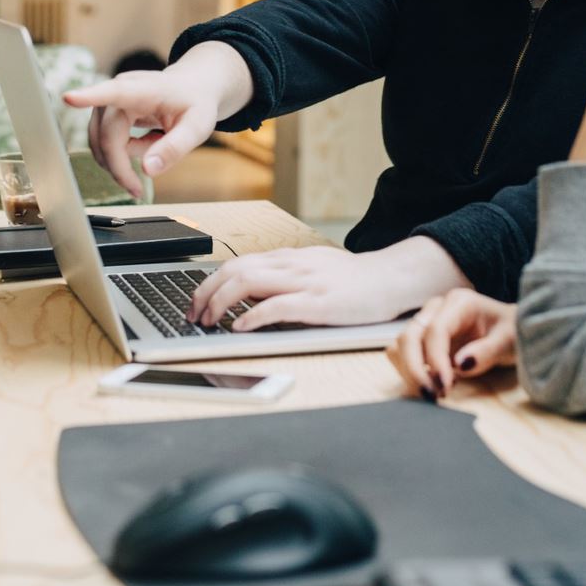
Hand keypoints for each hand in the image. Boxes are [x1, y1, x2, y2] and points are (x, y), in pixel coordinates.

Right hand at [63, 70, 224, 198]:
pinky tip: (147, 142)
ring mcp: (110, 102)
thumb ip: (174, 148)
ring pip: (101, 143)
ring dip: (122, 159)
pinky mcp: (106, 112)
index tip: (69, 98)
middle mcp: (120, 91)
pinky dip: (123, 152)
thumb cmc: (196, 103)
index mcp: (144, 89)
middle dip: (119, 167)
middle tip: (137, 191)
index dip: (89, 97)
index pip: (113, 93)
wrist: (192, 87)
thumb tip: (147, 170)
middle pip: (106, 137)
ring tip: (155, 148)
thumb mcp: (198, 127)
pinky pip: (105, 142)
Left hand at [187, 239, 465, 331]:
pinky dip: (252, 316)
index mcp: (288, 258)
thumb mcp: (313, 269)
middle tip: (194, 315)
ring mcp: (304, 282)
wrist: (391, 278)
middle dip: (206, 293)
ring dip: (220, 304)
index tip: (196, 301)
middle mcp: (291, 265)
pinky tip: (240, 327)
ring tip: (210, 321)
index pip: (236, 263)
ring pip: (247, 283)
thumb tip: (251, 292)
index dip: (209, 282)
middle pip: (233, 270)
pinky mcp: (319, 303)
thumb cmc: (354, 280)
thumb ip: (284, 276)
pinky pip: (277, 306)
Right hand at [387, 289, 517, 398]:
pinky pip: (402, 354)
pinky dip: (408, 372)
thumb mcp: (510, 341)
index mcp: (460, 302)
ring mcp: (426, 322)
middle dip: (415, 369)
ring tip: (433, 393)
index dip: (436, 360)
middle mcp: (437, 308)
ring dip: (409, 372)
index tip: (445, 386)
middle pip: (409, 336)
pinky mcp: (421, 339)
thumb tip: (459, 364)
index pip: (436, 330)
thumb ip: (487, 351)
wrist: (510, 331)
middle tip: (433, 395)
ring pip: (400, 346)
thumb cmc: (512, 332)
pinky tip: (430, 386)